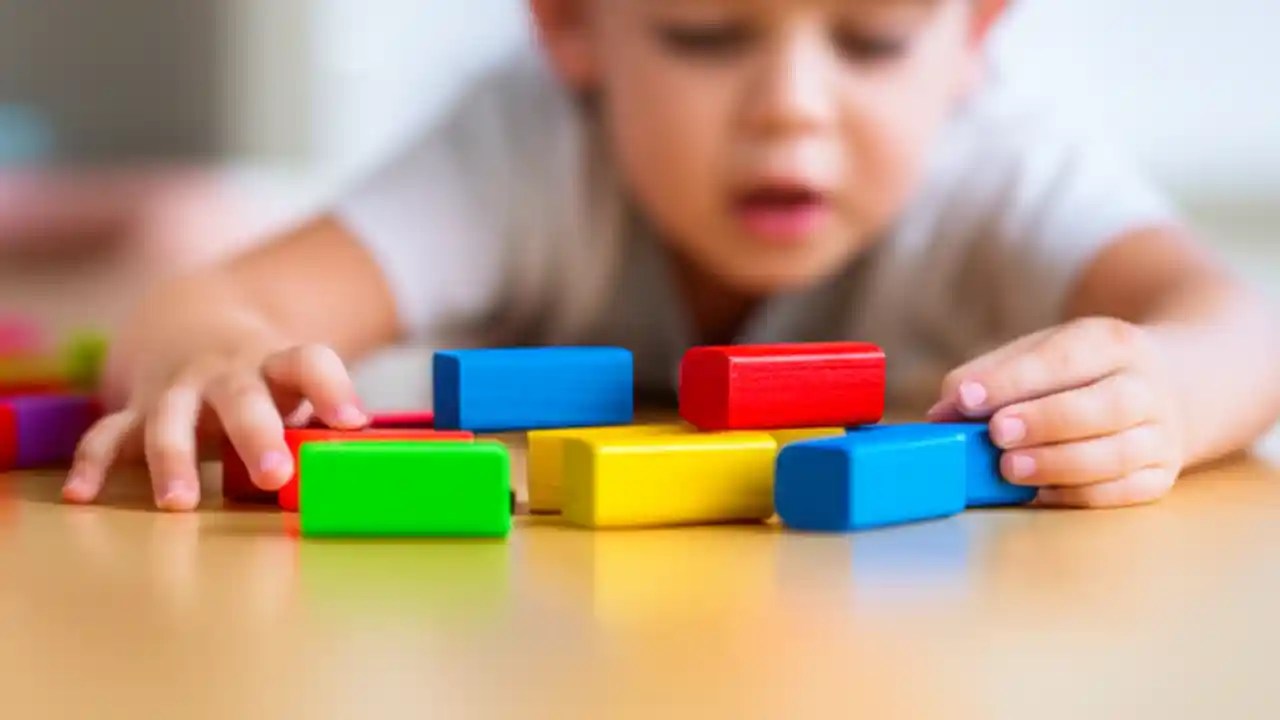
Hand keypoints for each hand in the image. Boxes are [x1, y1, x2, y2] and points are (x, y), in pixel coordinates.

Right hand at [62, 344, 367, 510]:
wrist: (192, 321)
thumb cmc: (262, 374)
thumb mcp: (294, 383)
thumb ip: (320, 415)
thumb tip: (359, 456)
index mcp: (274, 363)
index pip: (308, 361)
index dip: (333, 389)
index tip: (354, 422)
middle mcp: (225, 373)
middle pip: (242, 397)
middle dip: (257, 435)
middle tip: (275, 475)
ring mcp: (177, 390)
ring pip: (171, 420)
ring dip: (175, 459)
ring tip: (181, 503)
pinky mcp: (136, 410)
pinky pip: (108, 435)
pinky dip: (92, 464)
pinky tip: (81, 496)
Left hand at [929, 317, 1186, 507]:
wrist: (1179, 384)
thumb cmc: (1086, 371)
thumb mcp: (1043, 353)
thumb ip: (990, 377)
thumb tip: (941, 414)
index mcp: (1112, 343)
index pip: (1064, 357)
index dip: (1013, 379)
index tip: (967, 398)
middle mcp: (1145, 387)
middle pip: (1103, 406)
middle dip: (1045, 421)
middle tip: (997, 433)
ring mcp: (1159, 434)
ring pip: (1116, 454)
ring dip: (1058, 464)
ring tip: (1008, 468)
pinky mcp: (1160, 476)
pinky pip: (1123, 492)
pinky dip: (1079, 495)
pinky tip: (1040, 493)